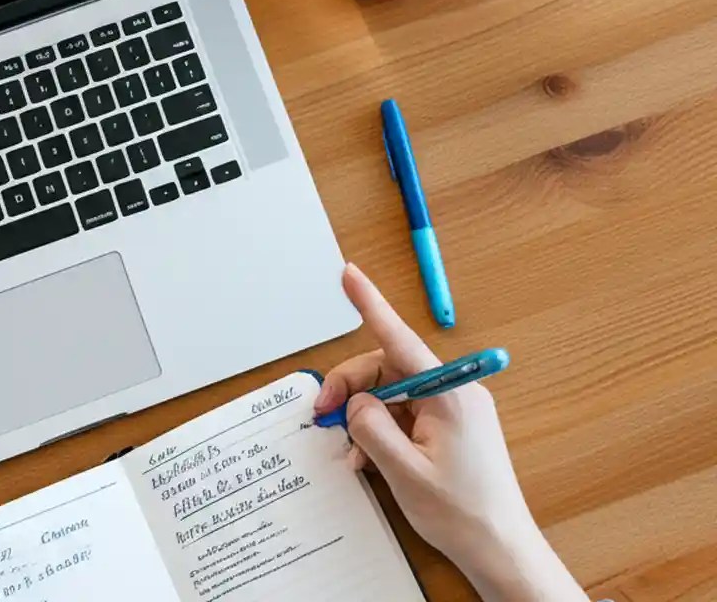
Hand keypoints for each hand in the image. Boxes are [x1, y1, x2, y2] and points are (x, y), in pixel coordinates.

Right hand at [314, 265, 586, 601]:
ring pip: (391, 395)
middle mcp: (454, 393)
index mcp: (450, 394)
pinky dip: (379, 432)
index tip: (349, 275)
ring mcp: (452, 411)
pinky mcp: (449, 429)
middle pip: (387, 370)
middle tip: (322, 415)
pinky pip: (403, 415)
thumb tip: (355, 403)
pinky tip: (367, 459)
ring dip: (363, 418)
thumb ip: (371, 427)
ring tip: (350, 452)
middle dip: (351, 388)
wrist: (501, 549)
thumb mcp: (403, 471)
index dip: (371, 304)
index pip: (400, 339)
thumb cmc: (463, 513)